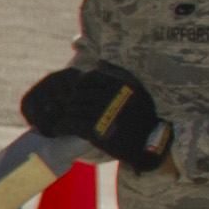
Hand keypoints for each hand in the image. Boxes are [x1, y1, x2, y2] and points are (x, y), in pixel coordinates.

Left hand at [21, 62, 170, 166]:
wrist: (147, 146)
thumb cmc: (141, 116)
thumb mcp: (136, 90)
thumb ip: (118, 74)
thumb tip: (98, 62)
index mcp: (120, 84)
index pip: (87, 77)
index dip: (81, 86)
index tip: (83, 96)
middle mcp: (112, 96)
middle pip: (77, 94)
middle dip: (76, 104)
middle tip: (79, 114)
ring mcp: (103, 112)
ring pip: (72, 108)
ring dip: (71, 116)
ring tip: (75, 122)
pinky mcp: (95, 130)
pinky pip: (68, 122)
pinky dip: (62, 127)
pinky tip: (62, 130)